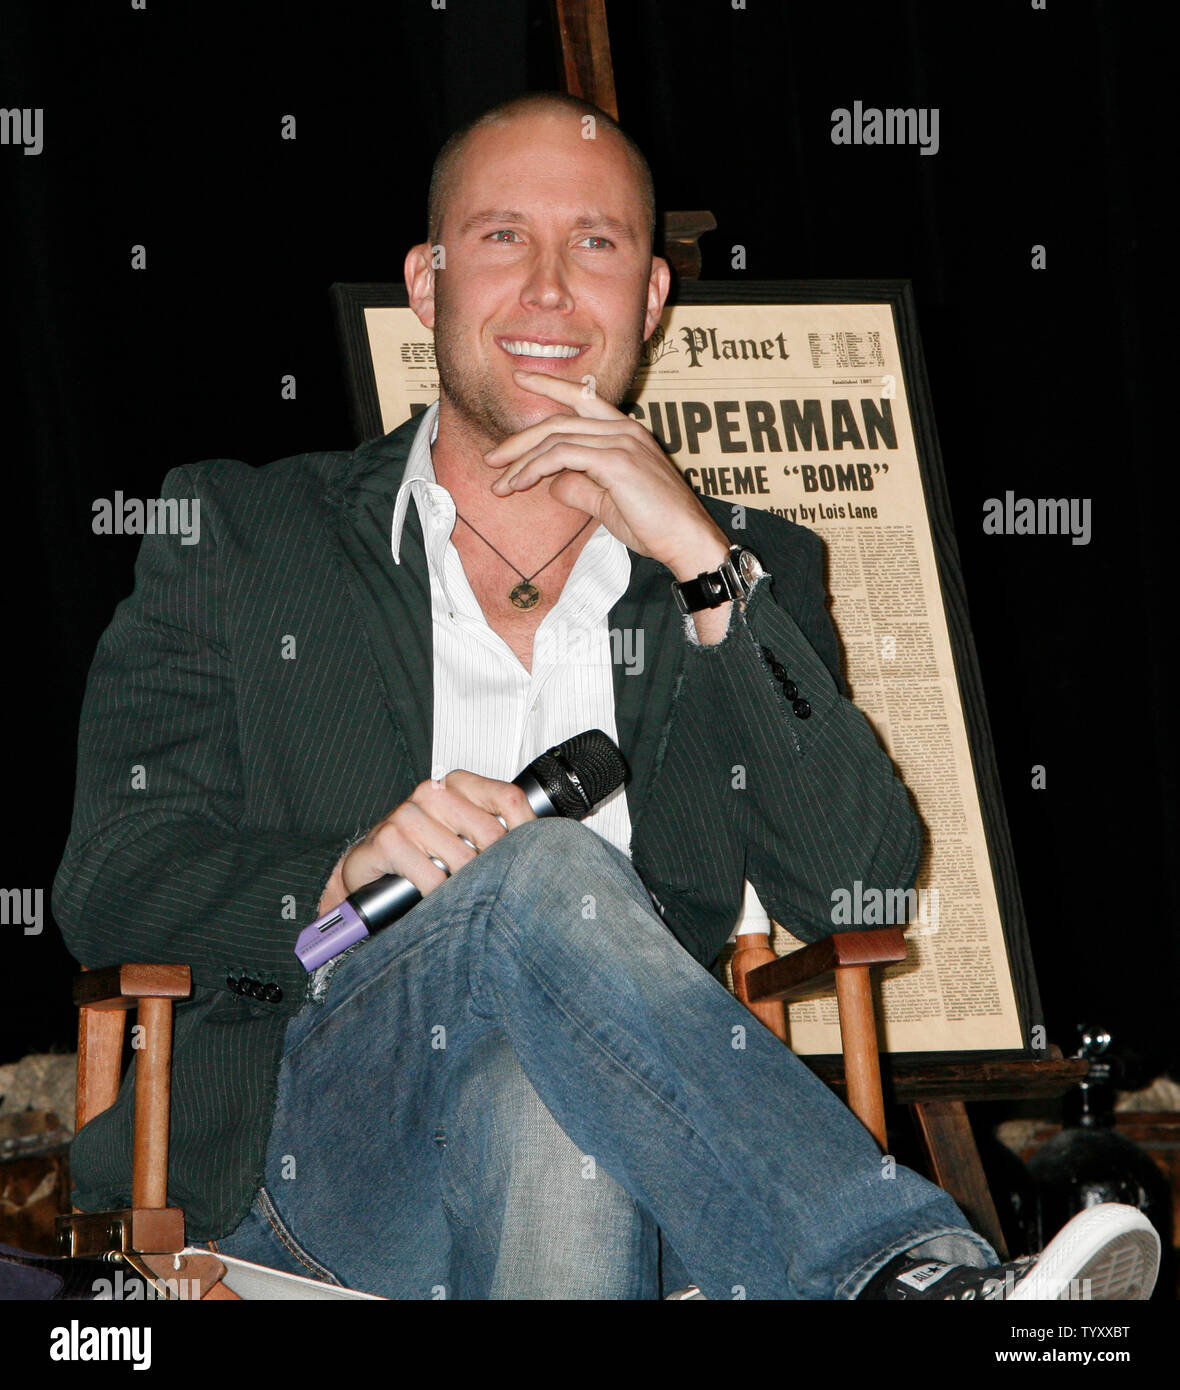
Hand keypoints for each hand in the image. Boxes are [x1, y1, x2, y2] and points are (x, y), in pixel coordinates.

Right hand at [318, 771, 535, 912]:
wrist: (370, 864)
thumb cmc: (422, 849)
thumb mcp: (463, 831)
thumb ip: (497, 828)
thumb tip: (544, 843)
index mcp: (458, 783)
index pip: (509, 799)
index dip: (527, 831)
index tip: (531, 857)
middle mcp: (433, 792)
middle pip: (492, 833)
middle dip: (497, 867)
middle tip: (494, 887)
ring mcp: (409, 814)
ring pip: (464, 860)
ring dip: (469, 886)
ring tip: (466, 895)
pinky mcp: (389, 839)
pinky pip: (433, 878)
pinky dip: (441, 897)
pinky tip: (440, 899)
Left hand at [485, 371, 728, 580]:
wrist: (686, 540)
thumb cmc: (654, 525)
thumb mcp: (608, 503)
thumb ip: (580, 487)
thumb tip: (552, 483)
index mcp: (626, 432)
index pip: (583, 399)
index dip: (552, 385)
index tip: (522, 377)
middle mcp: (624, 429)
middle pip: (559, 421)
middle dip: (520, 440)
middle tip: (492, 461)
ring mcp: (621, 442)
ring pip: (556, 439)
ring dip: (522, 462)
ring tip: (501, 485)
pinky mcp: (615, 461)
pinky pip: (562, 456)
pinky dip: (535, 469)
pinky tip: (521, 483)